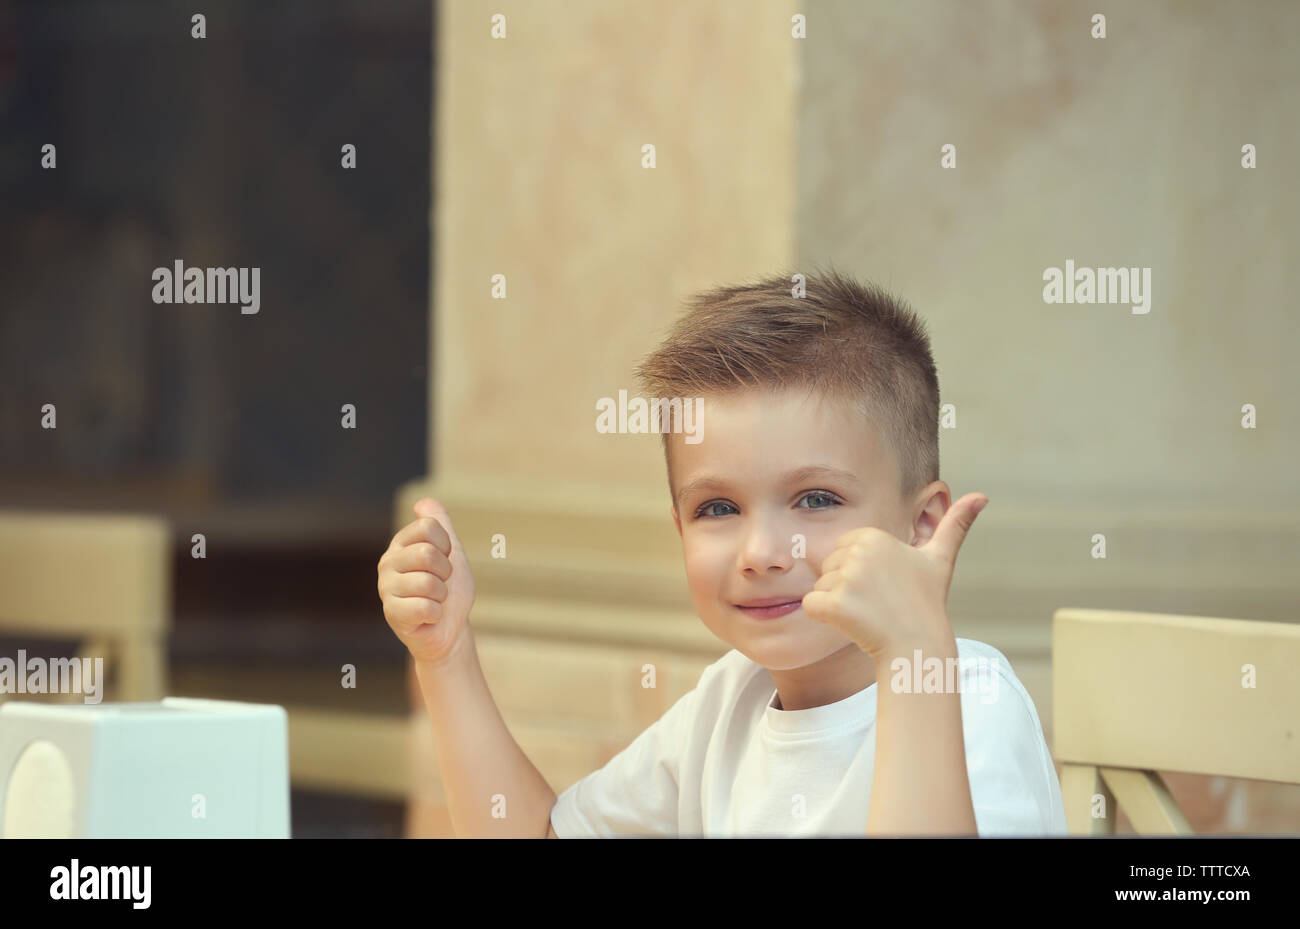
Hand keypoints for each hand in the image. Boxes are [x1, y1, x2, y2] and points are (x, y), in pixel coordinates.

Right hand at [377, 497, 476, 666]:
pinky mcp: (391, 613)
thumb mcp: (452, 552)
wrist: (449, 628)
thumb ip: (440, 524)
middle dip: (446, 573)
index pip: (429, 527)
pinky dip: (437, 613)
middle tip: (441, 584)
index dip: (447, 546)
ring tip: (434, 600)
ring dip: (442, 596)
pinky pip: (426, 607)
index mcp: (401, 543)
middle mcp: (388, 562)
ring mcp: (386, 588)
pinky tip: (429, 616)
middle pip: (427, 554)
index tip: (445, 560)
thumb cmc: (450, 589)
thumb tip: (424, 502)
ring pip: (429, 583)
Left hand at [801, 493, 987, 660]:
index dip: (859, 570)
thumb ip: (955, 525)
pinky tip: (851, 623)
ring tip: (868, 614)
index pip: (843, 548)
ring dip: (838, 604)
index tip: (883, 585)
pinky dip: (825, 618)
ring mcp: (845, 578)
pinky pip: (811, 606)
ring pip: (821, 586)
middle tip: (877, 602)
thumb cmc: (926, 603)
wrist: (918, 646)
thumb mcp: (940, 559)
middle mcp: (858, 552)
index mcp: (874, 536)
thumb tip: (982, 496)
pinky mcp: (832, 604)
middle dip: (846, 586)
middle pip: (829, 566)